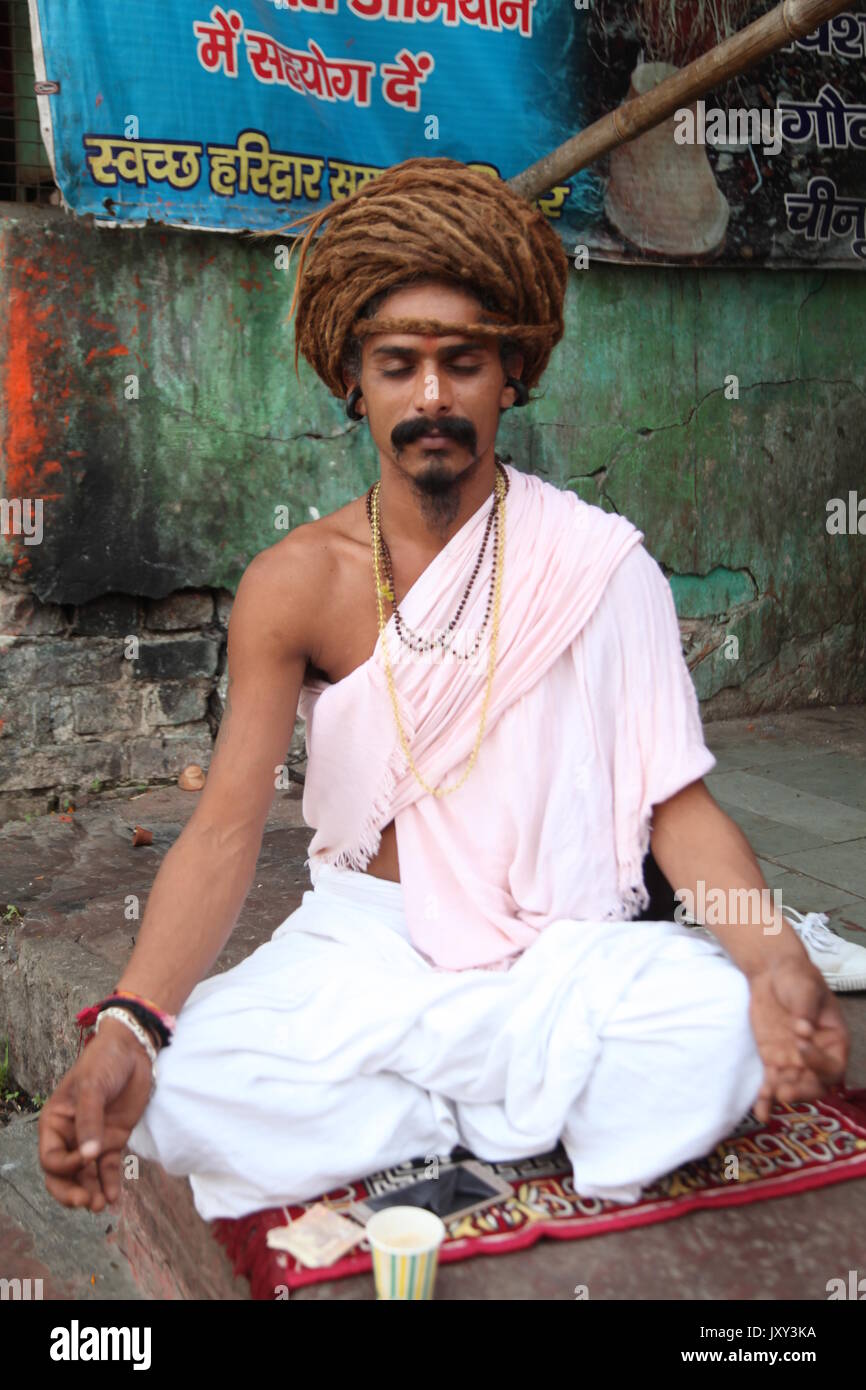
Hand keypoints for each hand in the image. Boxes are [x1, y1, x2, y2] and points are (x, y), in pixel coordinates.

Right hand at [38, 1019, 155, 1211]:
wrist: (133, 1049)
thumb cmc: (103, 1062)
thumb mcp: (92, 1088)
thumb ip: (90, 1122)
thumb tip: (88, 1156)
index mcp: (55, 1123)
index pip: (51, 1158)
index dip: (65, 1166)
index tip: (86, 1159)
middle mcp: (70, 1135)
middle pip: (63, 1175)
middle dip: (72, 1192)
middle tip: (87, 1203)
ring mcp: (93, 1139)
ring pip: (86, 1175)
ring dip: (91, 1192)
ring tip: (100, 1206)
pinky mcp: (114, 1139)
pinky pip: (108, 1168)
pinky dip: (110, 1183)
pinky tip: (113, 1198)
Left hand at [748, 957, 849, 1123]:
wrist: (772, 974)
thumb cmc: (797, 978)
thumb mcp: (805, 987)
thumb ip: (805, 1008)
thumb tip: (803, 1030)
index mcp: (834, 1040)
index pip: (833, 1064)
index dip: (819, 1061)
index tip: (800, 1043)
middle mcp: (816, 1056)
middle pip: (816, 1084)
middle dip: (802, 1091)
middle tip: (785, 1091)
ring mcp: (794, 1060)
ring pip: (794, 1086)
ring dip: (783, 1094)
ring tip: (771, 1097)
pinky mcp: (773, 1061)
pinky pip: (771, 1083)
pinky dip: (766, 1098)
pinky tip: (761, 1112)